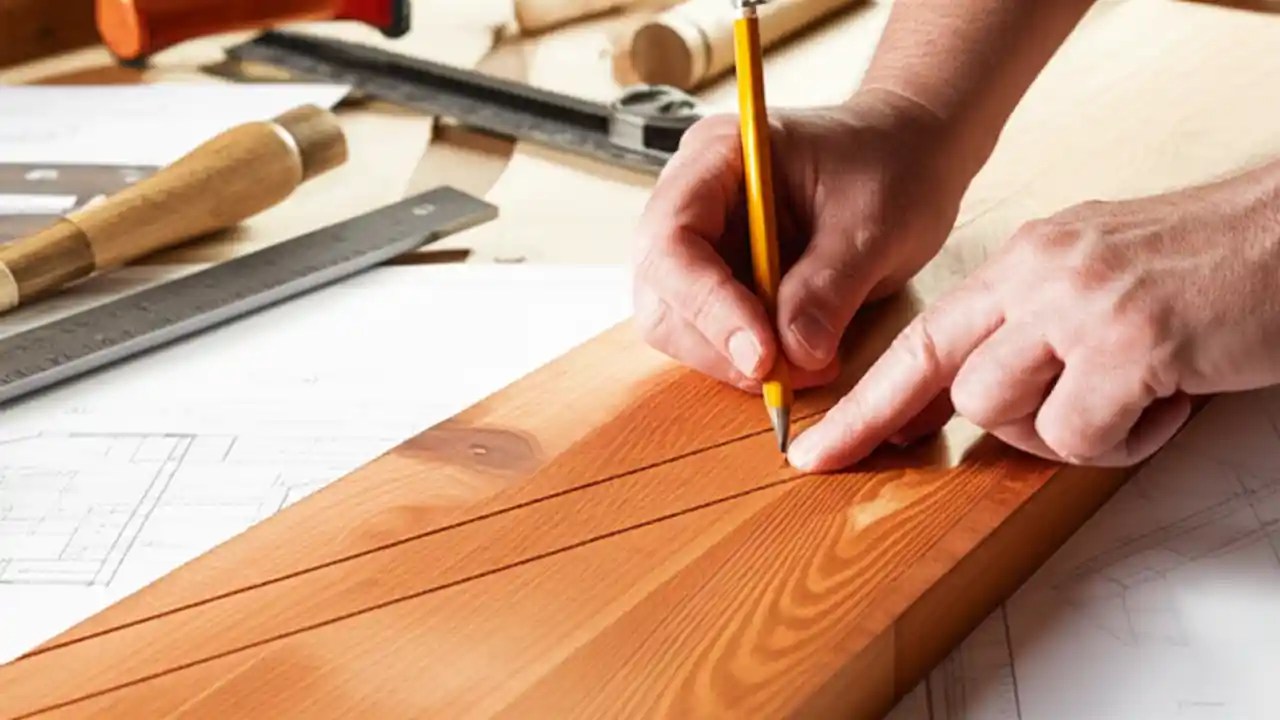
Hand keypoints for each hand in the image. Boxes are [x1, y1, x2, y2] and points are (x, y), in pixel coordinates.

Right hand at [632, 89, 970, 394]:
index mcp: (716, 156)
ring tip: (808, 364)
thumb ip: (830, 286)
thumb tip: (794, 354)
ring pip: (675, 323)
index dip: (707, 304)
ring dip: (732, 360)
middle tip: (786, 374)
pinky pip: (707, 335)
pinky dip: (747, 360)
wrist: (912, 157)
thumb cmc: (892, 166)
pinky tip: (800, 357)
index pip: (671, 239)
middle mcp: (691, 198)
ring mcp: (700, 241)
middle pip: (661, 290)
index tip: (762, 354)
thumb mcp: (874, 224)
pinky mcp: (718, 280)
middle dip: (717, 343)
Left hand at [788, 164, 1279, 469]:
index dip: (866, 402)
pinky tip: (1165, 402)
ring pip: (1003, 411)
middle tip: (966, 442)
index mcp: (1025, 260)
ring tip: (1131, 399)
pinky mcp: (1129, 342)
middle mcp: (1039, 276)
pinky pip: (1079, 435)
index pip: (921, 337)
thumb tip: (970, 394)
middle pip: (948, 378)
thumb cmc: (1207, 265)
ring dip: (1065, 432)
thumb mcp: (1094, 275)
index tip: (818, 450)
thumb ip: (1029, 325)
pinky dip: (1123, 440)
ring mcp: (1080, 306)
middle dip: (947, 427)